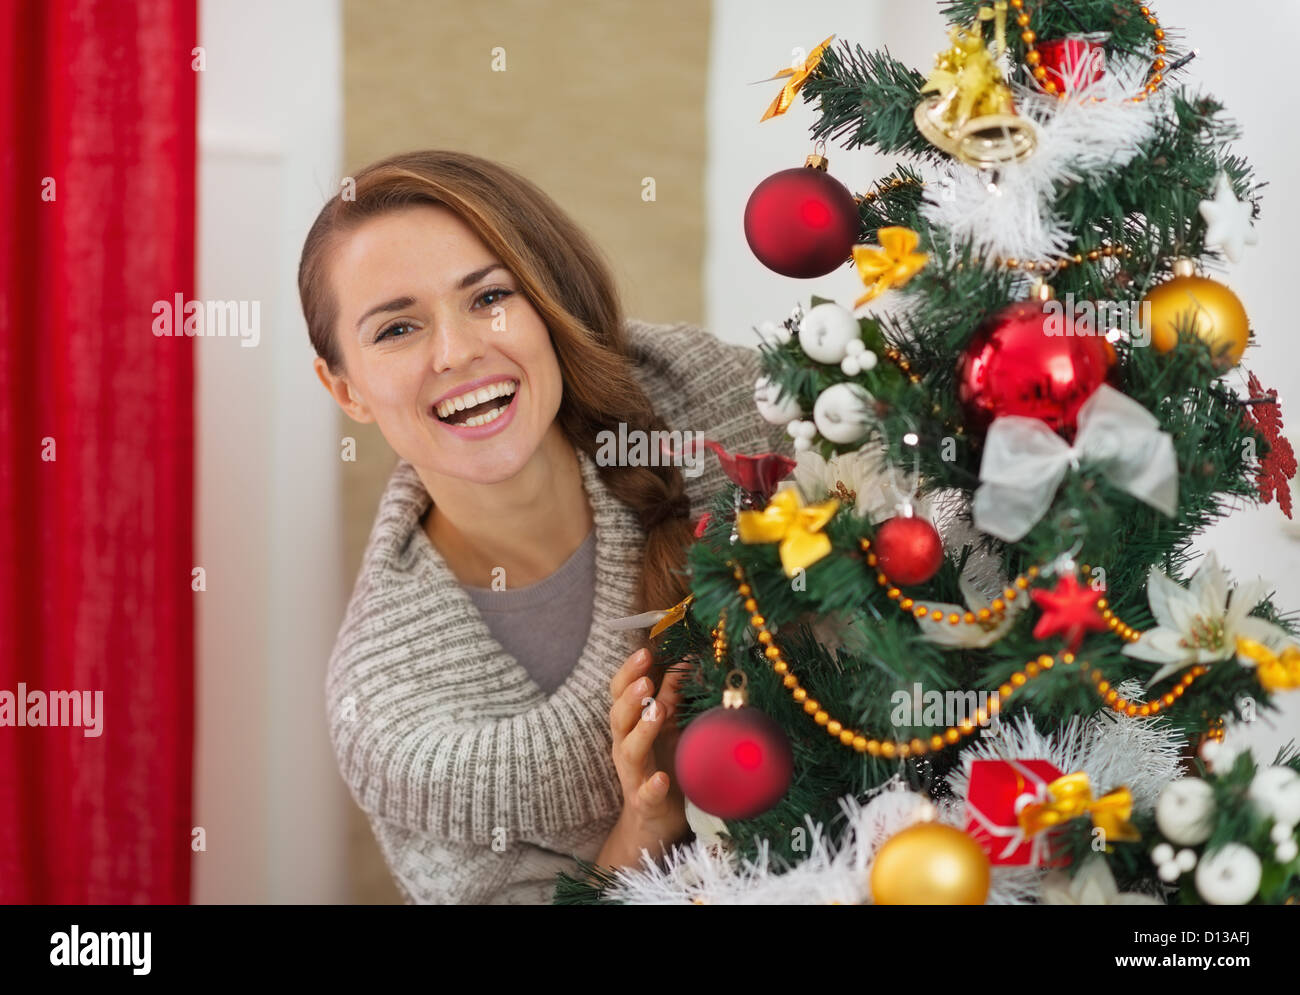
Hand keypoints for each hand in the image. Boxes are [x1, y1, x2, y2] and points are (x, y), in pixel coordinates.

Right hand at [596, 646, 690, 867]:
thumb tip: (684, 658)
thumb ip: (670, 695)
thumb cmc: (663, 763)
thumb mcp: (667, 726)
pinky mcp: (646, 802)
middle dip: (631, 695)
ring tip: (657, 712)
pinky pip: (646, 794)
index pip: (620, 693)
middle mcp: (625, 747)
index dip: (628, 672)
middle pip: (618, 717)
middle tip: (646, 677)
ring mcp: (634, 775)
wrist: (656, 820)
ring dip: (642, 730)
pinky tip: (663, 778)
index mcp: (629, 725)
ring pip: (629, 751)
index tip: (644, 651)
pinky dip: (653, 786)